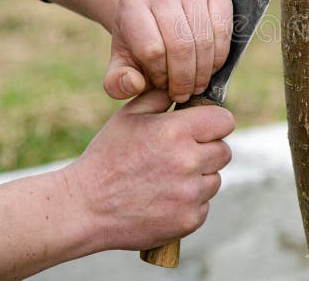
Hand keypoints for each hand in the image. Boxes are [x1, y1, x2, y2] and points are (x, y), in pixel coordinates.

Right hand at [63, 90, 234, 250]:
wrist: (84, 207)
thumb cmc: (107, 157)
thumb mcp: (129, 116)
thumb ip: (161, 96)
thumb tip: (187, 87)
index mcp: (175, 132)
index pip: (225, 121)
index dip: (215, 123)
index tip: (203, 129)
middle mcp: (188, 162)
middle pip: (224, 151)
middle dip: (207, 151)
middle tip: (179, 155)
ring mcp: (189, 194)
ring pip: (214, 180)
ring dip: (198, 178)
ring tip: (165, 179)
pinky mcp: (189, 220)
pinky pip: (204, 205)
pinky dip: (189, 203)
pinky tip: (162, 200)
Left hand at [103, 0, 232, 101]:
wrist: (158, 13)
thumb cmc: (141, 43)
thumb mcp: (122, 64)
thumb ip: (118, 82)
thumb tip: (135, 84)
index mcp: (131, 5)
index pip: (152, 50)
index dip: (161, 76)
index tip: (163, 86)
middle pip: (181, 45)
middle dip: (185, 79)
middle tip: (184, 94)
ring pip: (204, 40)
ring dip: (203, 71)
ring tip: (196, 83)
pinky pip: (223, 29)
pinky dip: (219, 55)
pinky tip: (210, 66)